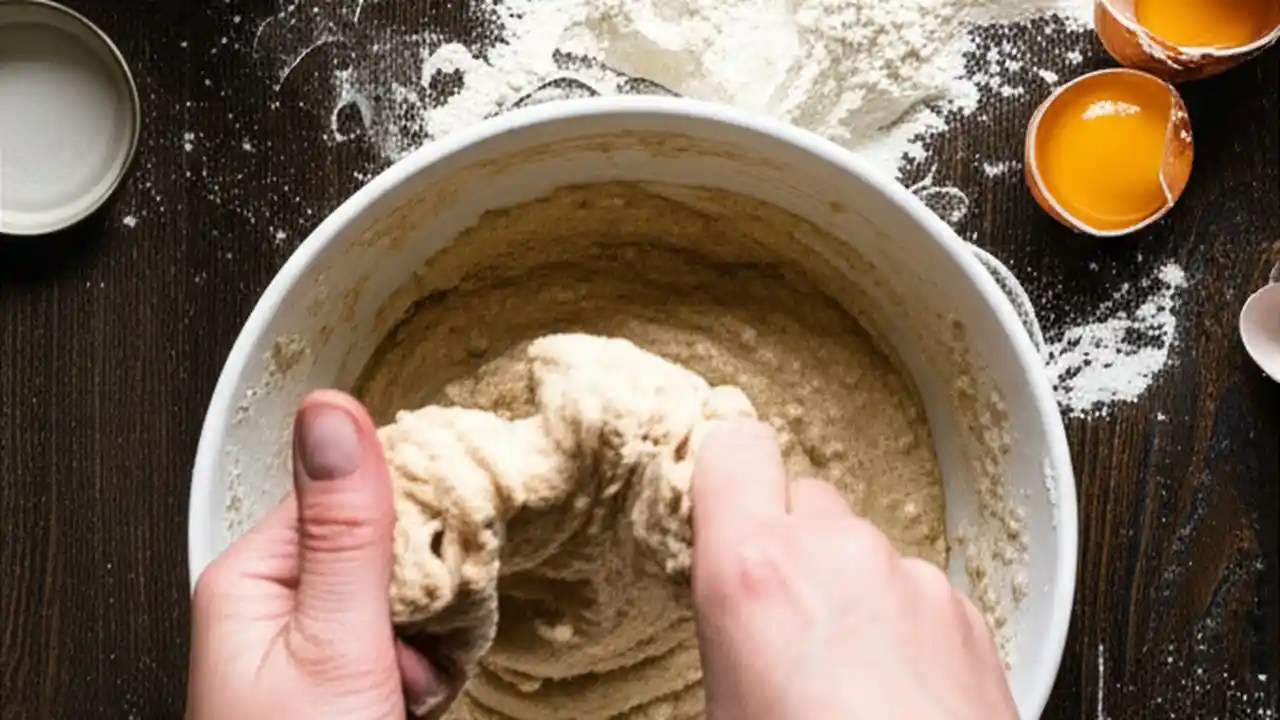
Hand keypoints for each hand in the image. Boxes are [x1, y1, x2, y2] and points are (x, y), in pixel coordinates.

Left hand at [187, 390, 458, 719]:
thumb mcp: (334, 645)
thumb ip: (344, 532)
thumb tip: (333, 412)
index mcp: (253, 577)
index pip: (344, 487)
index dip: (408, 505)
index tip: (453, 524)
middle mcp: (280, 604)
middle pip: (385, 539)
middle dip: (426, 583)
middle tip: (424, 629)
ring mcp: (317, 644)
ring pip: (409, 591)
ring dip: (435, 631)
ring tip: (416, 681)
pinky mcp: (349, 678)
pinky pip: (412, 638)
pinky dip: (432, 665)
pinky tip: (420, 697)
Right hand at [691, 421, 1017, 719]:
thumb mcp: (722, 708)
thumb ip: (727, 629)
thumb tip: (727, 627)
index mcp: (755, 575)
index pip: (733, 447)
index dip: (724, 474)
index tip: (718, 507)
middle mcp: (838, 555)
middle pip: (801, 499)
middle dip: (788, 547)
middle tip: (781, 626)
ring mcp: (911, 579)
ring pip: (860, 547)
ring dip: (846, 588)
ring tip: (843, 678)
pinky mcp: (965, 610)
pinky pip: (913, 587)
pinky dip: (899, 621)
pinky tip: (893, 692)